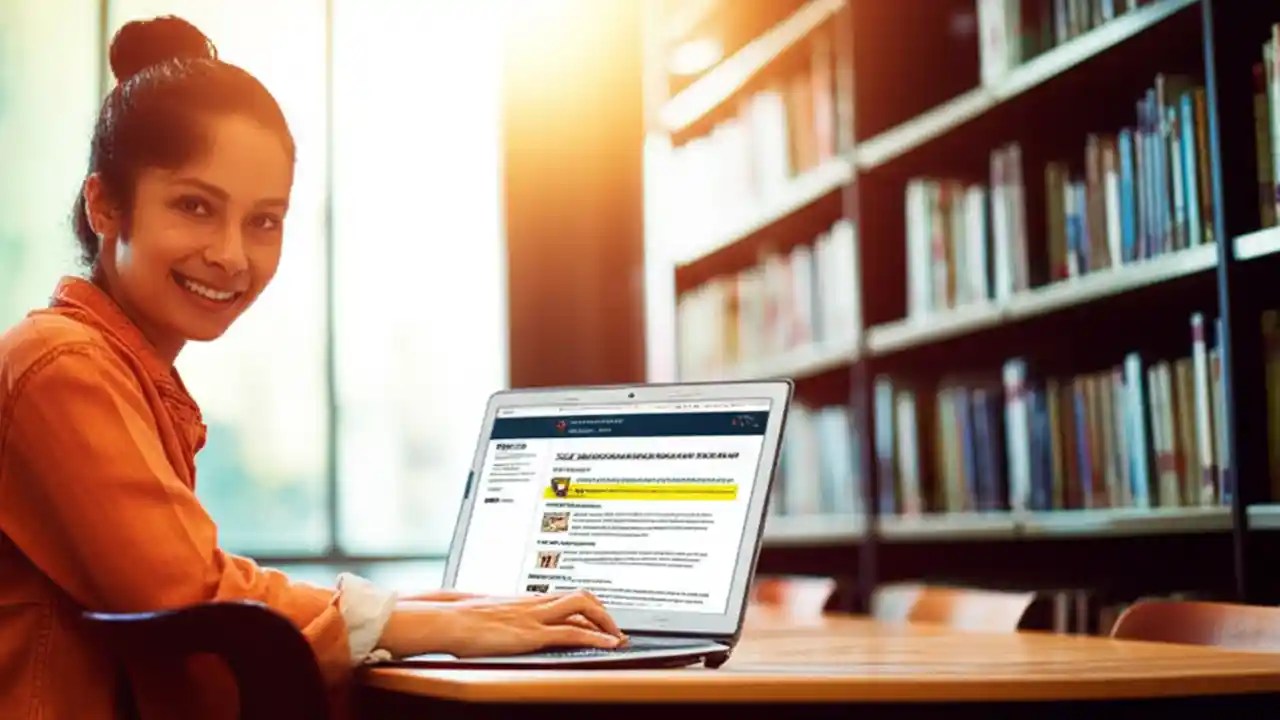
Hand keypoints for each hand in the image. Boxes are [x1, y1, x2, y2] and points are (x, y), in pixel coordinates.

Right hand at [378, 589, 626, 658]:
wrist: (445, 619)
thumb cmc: (459, 620)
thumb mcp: (488, 616)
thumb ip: (503, 618)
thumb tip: (504, 626)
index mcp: (525, 599)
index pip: (565, 596)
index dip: (588, 606)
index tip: (600, 618)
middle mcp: (534, 603)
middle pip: (581, 595)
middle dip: (603, 611)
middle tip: (614, 627)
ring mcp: (535, 616)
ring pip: (583, 606)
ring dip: (606, 621)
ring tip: (617, 636)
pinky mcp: (532, 633)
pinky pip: (572, 631)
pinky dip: (595, 637)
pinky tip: (608, 645)